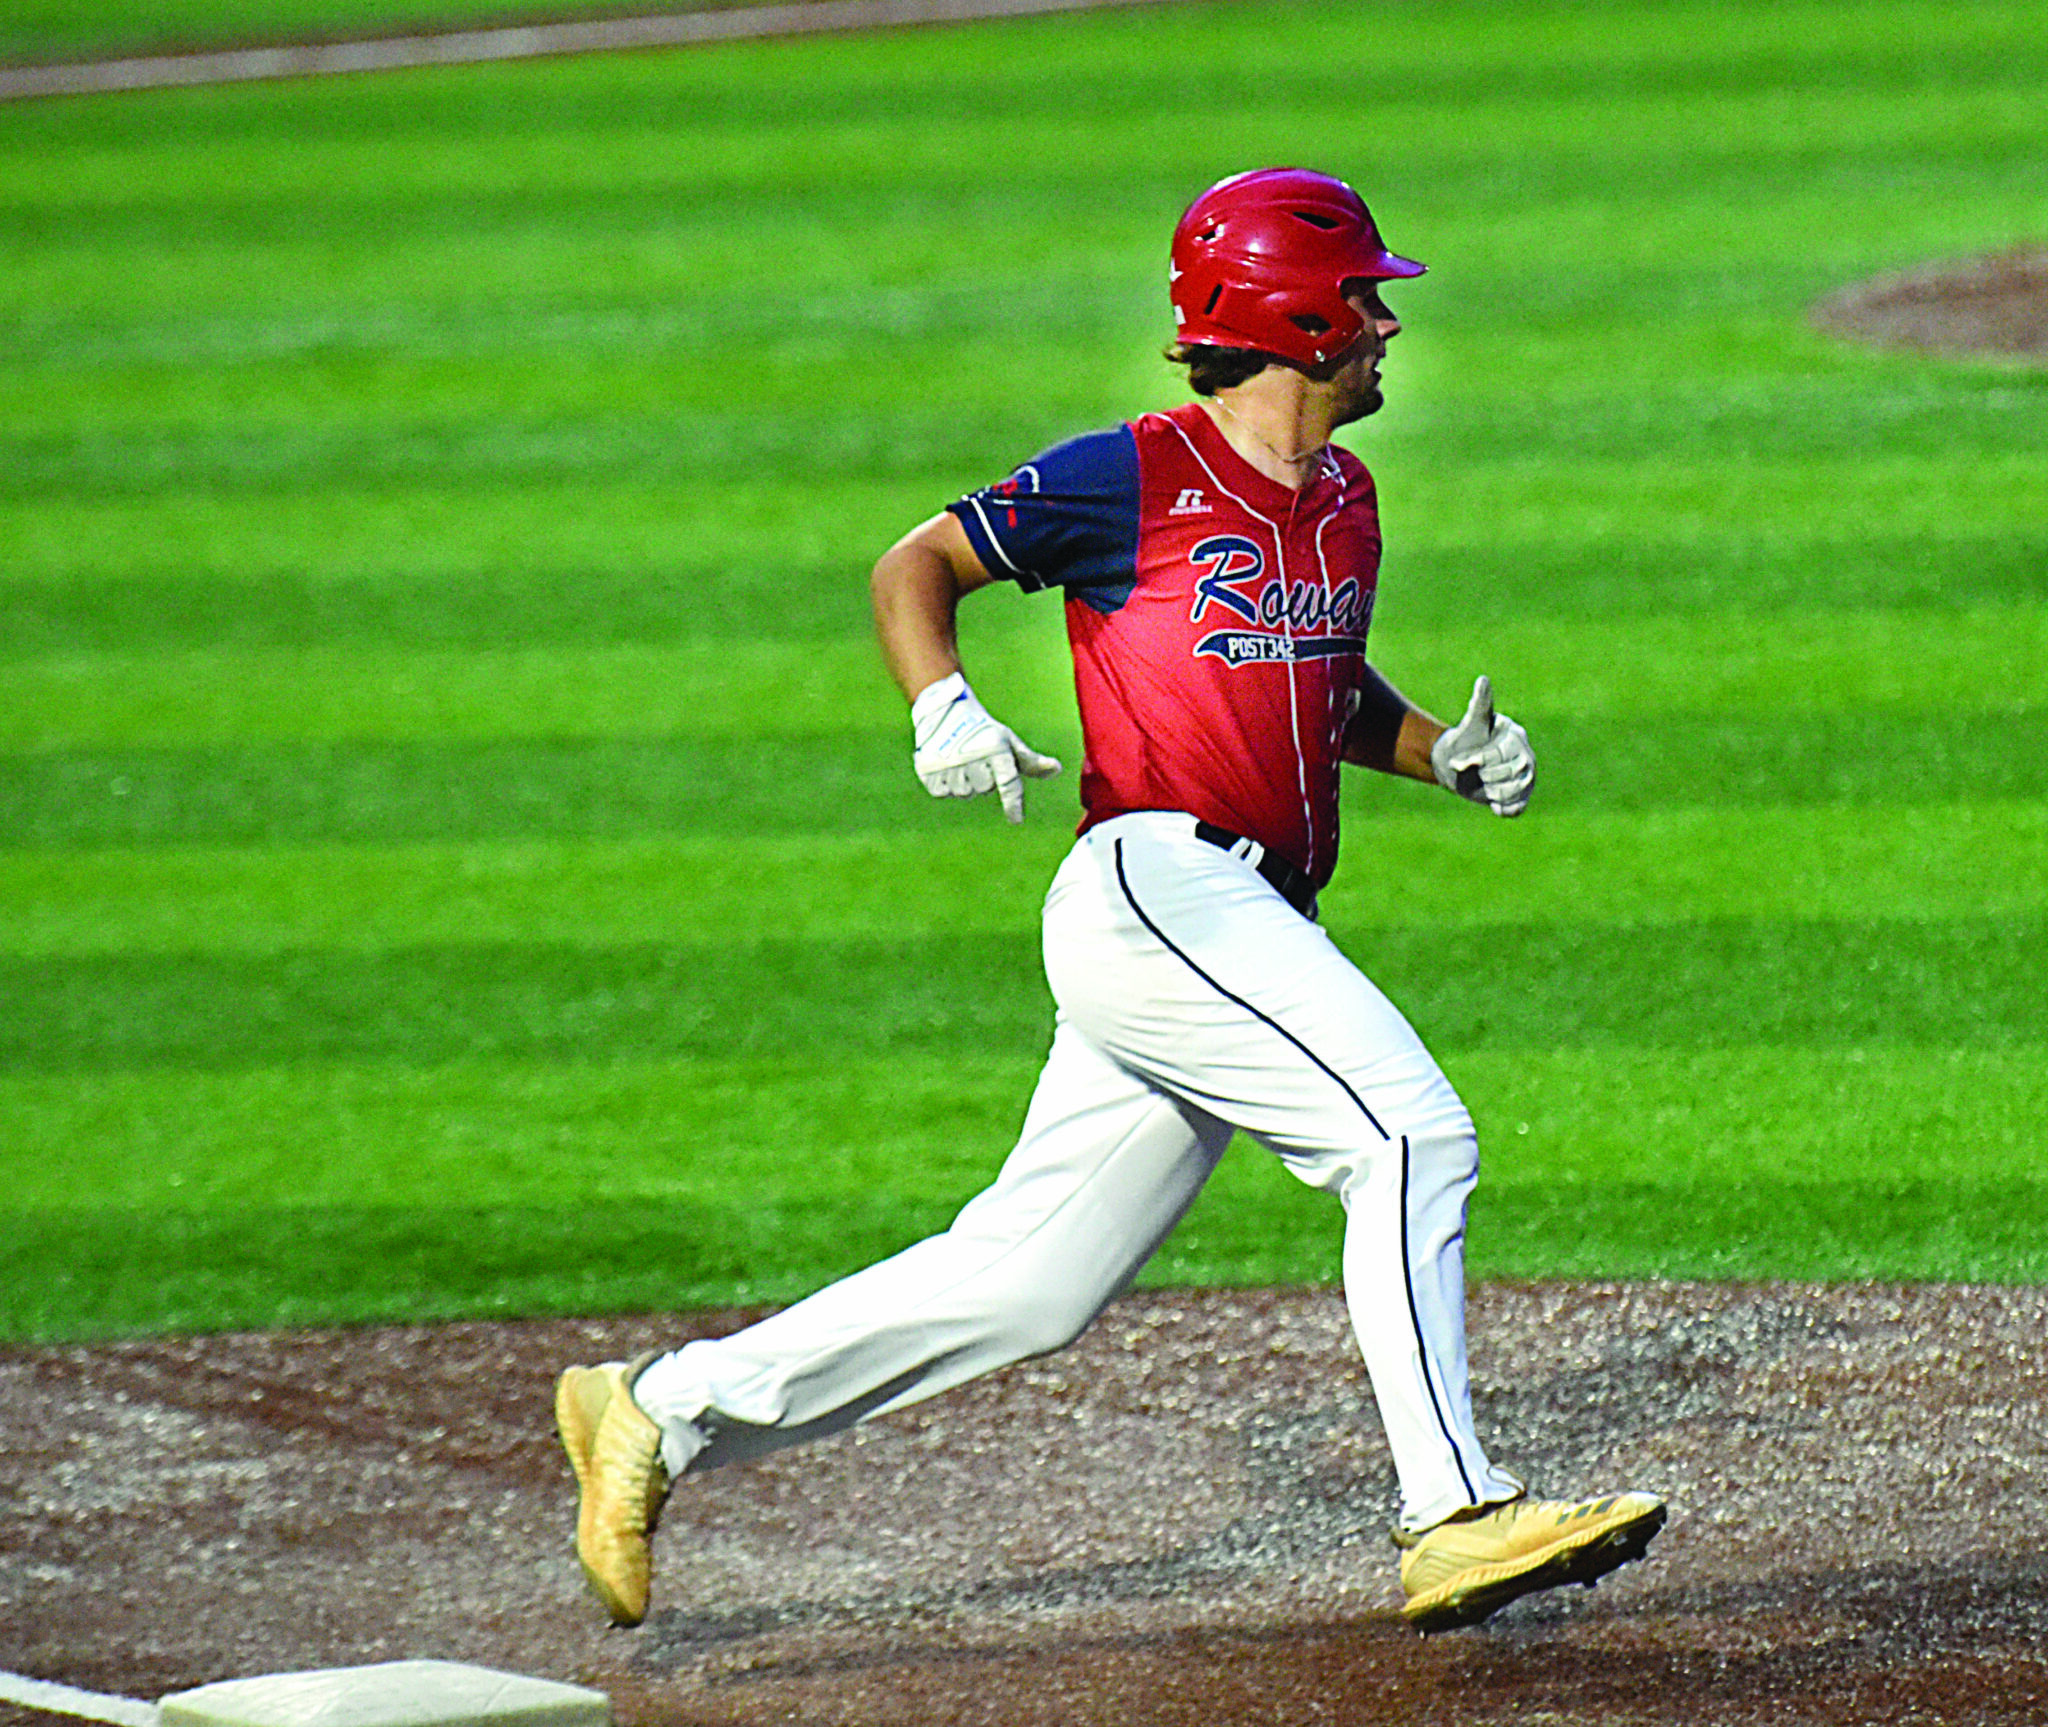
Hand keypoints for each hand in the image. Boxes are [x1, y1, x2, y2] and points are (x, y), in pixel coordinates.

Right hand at [910, 672, 1061, 822]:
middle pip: (984, 790)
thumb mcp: (1008, 741)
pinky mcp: (929, 769)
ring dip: (964, 782)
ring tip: (960, 760)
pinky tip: (946, 765)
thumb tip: (1056, 770)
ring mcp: (949, 763)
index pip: (1008, 784)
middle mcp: (973, 756)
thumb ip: (1030, 761)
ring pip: (964, 793)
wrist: (945, 710)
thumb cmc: (984, 730)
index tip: (1017, 820)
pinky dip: (945, 784)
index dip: (1013, 804)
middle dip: (983, 779)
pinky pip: (943, 792)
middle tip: (976, 759)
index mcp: (996, 749)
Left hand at [1429, 675, 1534, 817]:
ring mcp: (1525, 777)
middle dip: (1488, 777)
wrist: (1455, 765)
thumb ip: (1480, 704)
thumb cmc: (1463, 741)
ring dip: (1494, 792)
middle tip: (1475, 774)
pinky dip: (1507, 809)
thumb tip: (1483, 679)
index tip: (1458, 763)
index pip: (1503, 754)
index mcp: (1516, 736)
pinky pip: (1519, 807)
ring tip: (1482, 785)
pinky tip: (1494, 807)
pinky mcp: (1519, 796)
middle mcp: (1525, 756)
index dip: (1479, 761)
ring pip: (1517, 791)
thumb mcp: (1470, 723)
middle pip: (1514, 774)